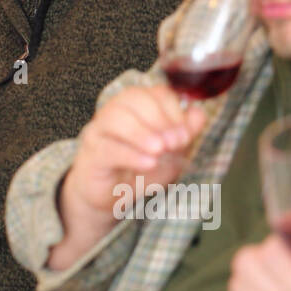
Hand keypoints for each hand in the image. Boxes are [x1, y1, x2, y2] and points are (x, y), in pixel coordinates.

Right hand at [49, 84, 206, 269]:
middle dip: (159, 119)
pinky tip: (148, 163)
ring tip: (160, 151)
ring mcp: (99, 131)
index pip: (153, 92)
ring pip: (115, 118)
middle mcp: (114, 111)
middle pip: (132, 98)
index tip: (185, 135)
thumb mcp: (170, 153)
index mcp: (135, 106)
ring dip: (142, 133)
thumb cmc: (138, 170)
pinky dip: (131, 155)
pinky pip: (108, 148)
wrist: (108, 197)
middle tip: (176, 143)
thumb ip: (185, 133)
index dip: (172, 110)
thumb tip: (198, 114)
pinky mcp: (91, 154)